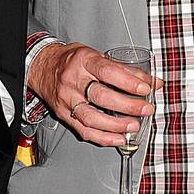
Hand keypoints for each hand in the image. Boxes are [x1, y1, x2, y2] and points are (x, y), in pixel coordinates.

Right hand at [28, 42, 159, 146]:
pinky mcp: (64, 114)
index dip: (129, 81)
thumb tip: (150, 81)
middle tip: (146, 109)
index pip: (108, 71)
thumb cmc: (72, 60)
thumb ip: (122, 69)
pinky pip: (84, 130)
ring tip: (134, 126)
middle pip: (101, 96)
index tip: (146, 88)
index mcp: (83, 60)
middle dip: (128, 105)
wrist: (43, 67)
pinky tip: (118, 138)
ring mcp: (67, 99)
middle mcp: (73, 80)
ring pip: (92, 117)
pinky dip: (103, 137)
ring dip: (116, 125)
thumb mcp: (96, 55)